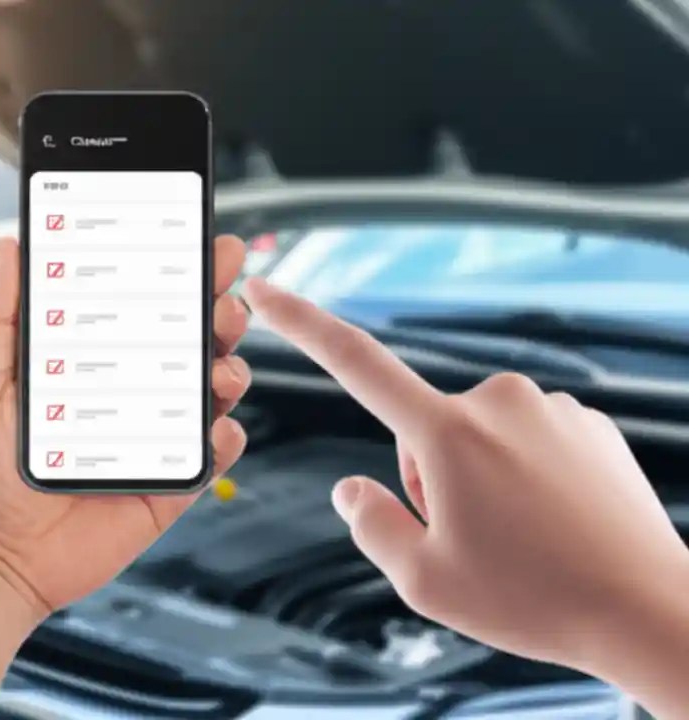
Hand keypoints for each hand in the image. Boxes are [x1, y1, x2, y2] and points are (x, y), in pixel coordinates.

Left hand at [0, 235, 250, 613]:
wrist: (4, 553)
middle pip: (199, 342)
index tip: (212, 244)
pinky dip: (226, 438)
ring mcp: (164, 438)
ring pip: (218, 392)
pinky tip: (216, 429)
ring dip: (232, 371)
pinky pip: (216, 456)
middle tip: (226, 302)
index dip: (189, 274)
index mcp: (108, 361)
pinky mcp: (176, 485)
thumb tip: (10, 243)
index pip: (156, 307)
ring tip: (221, 370)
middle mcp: (144, 393)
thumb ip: (4, 316)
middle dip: (223, 314)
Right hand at [241, 277, 688, 673]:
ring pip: (477, 439)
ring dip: (480, 480)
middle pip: (424, 431)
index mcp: (446, 432)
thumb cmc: (534, 599)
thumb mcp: (422, 580)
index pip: (353, 361)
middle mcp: (496, 401)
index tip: (263, 289)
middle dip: (429, 478)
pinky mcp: (589, 423)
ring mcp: (548, 408)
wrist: (649, 610)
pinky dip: (527, 478)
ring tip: (523, 540)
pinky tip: (556, 525)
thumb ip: (370, 524)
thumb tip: (350, 489)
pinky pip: (528, 443)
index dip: (300, 322)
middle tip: (471, 541)